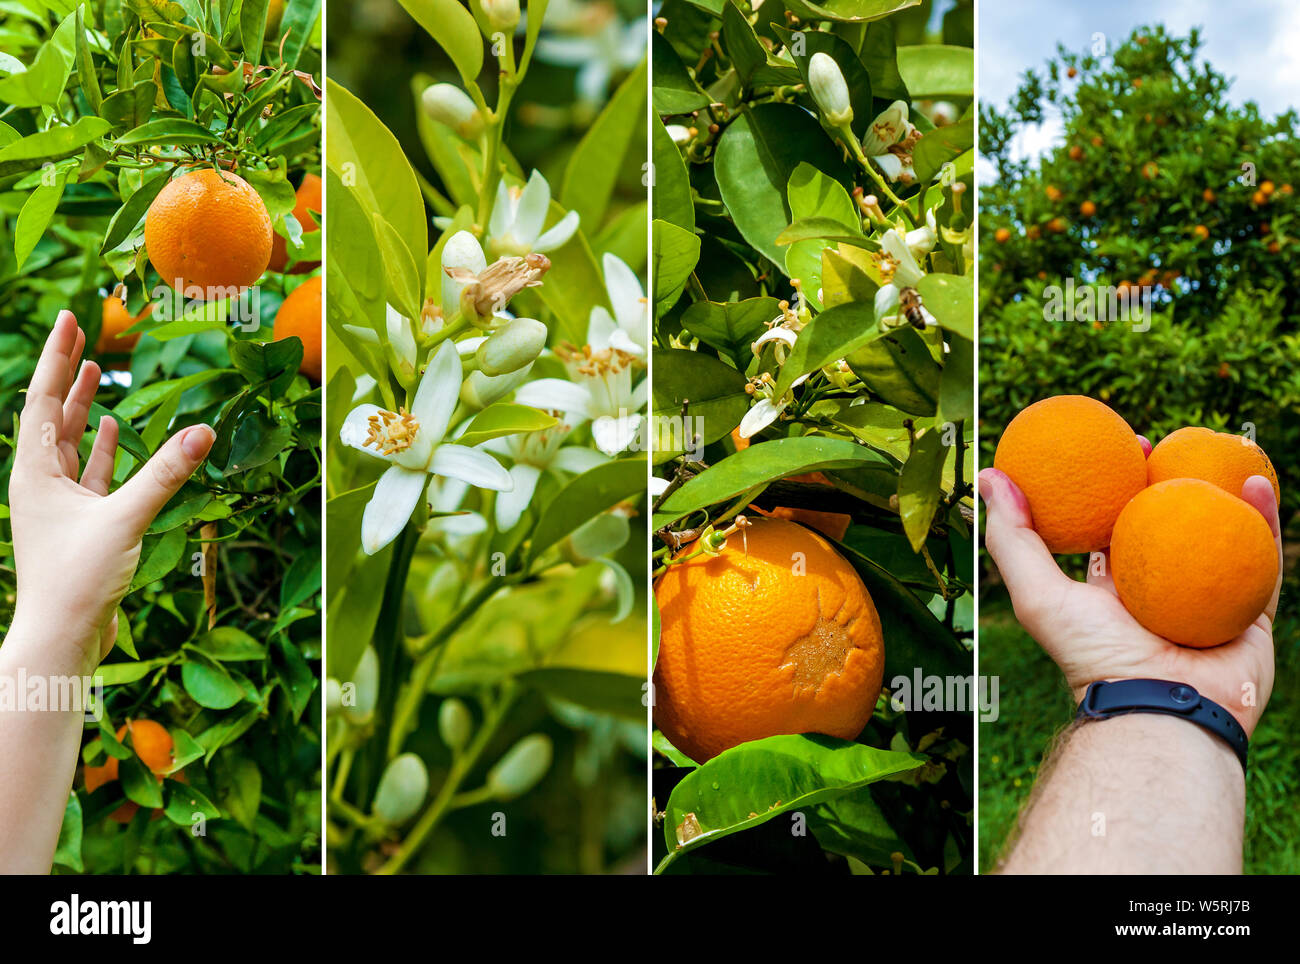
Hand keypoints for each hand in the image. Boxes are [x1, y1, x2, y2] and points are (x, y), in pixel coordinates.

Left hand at [7, 310, 215, 673]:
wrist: (64, 638)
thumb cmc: (80, 579)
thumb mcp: (126, 518)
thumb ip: (166, 473)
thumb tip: (205, 431)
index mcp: (34, 474)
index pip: (40, 400)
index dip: (55, 358)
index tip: (68, 319)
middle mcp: (39, 484)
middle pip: (49, 415)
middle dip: (65, 374)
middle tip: (80, 335)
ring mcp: (57, 505)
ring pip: (67, 443)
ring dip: (80, 408)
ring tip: (94, 375)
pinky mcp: (79, 524)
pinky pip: (87, 473)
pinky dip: (98, 448)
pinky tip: (110, 431)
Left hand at [979, 451, 1279, 736]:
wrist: (1160, 711)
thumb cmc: (1093, 656)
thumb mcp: (1038, 592)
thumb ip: (1013, 537)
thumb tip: (991, 476)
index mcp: (1111, 588)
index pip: (1113, 524)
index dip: (1115, 484)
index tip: (1119, 444)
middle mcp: (1158, 592)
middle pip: (1166, 523)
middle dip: (1169, 480)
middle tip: (1166, 443)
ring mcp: (1205, 601)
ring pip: (1219, 534)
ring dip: (1221, 490)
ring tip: (1221, 448)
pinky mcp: (1249, 613)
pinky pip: (1262, 557)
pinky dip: (1263, 519)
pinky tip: (1257, 480)